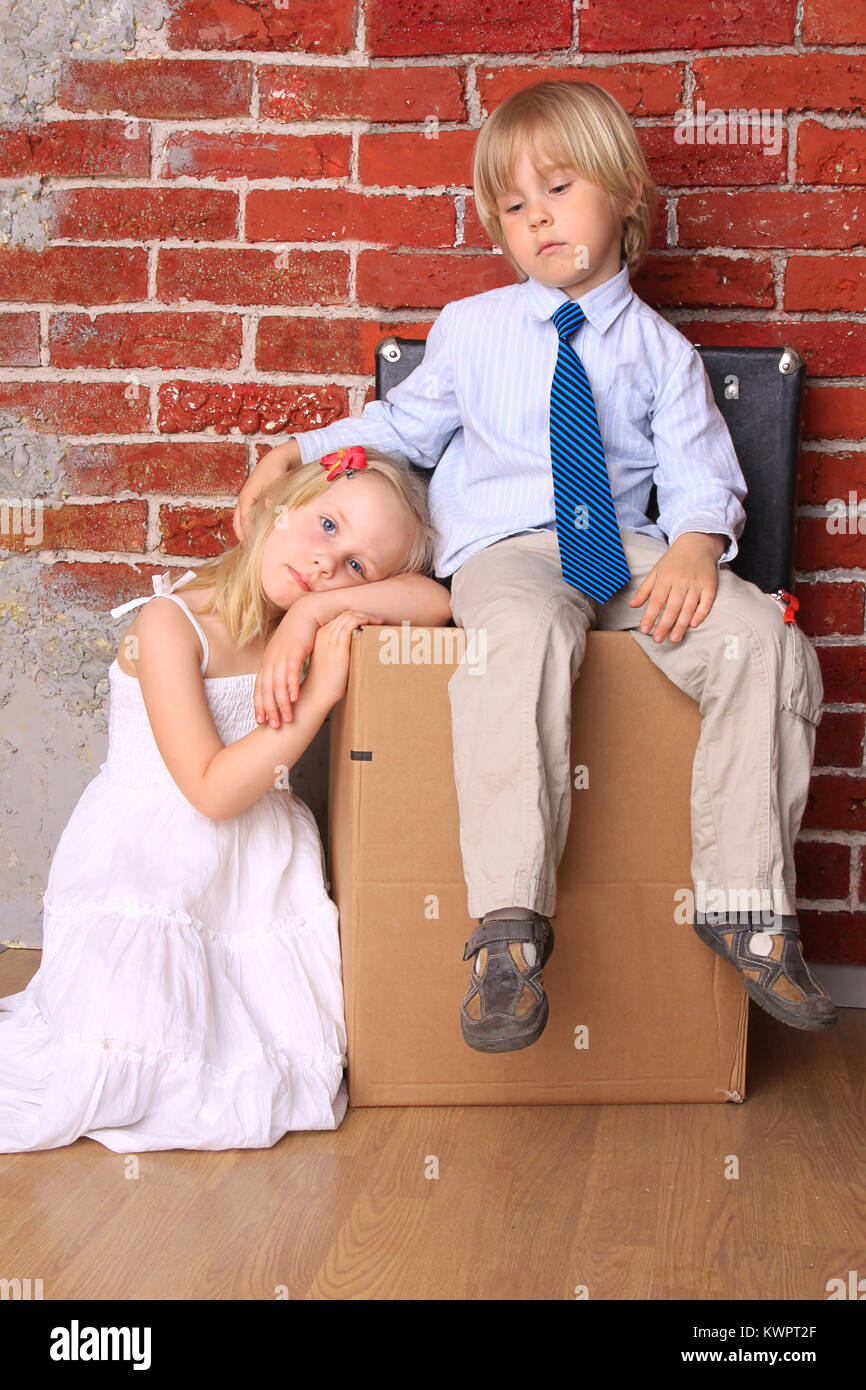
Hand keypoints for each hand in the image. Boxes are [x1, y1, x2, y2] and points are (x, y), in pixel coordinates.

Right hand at [233, 445, 293, 543]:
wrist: (276, 460)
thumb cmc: (276, 470)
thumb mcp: (276, 480)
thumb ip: (272, 496)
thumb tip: (270, 509)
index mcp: (247, 496)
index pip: (244, 520)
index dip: (248, 534)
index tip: (254, 547)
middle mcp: (243, 500)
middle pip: (238, 523)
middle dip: (243, 537)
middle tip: (250, 553)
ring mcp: (246, 501)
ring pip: (239, 521)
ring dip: (243, 534)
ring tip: (250, 548)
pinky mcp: (251, 502)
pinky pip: (244, 518)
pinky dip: (246, 528)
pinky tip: (254, 537)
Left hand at [255, 599, 322, 727]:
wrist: (305, 613)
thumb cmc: (299, 635)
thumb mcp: (287, 653)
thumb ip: (284, 669)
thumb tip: (284, 685)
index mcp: (268, 661)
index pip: (259, 687)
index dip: (259, 705)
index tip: (260, 721)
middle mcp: (271, 660)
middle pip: (266, 689)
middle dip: (269, 709)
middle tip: (273, 726)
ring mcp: (281, 655)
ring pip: (278, 684)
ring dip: (281, 703)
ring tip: (287, 719)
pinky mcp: (294, 651)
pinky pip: (291, 672)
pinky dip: (292, 686)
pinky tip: (295, 699)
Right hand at [300, 611, 383, 712]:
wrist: (318, 692)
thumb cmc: (327, 680)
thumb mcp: (330, 660)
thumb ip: (340, 650)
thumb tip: (359, 648)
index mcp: (321, 635)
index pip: (340, 618)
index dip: (357, 616)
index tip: (370, 620)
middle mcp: (324, 634)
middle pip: (346, 615)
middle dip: (364, 614)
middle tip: (379, 620)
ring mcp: (330, 639)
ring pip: (349, 617)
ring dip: (366, 617)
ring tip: (379, 621)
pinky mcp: (338, 646)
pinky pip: (350, 625)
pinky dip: (362, 620)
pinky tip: (370, 623)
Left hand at [628, 533, 723, 642]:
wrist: (697, 544)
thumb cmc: (674, 560)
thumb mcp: (656, 571)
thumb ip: (644, 590)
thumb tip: (632, 606)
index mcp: (665, 578)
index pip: (656, 601)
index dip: (650, 616)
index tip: (645, 630)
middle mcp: (681, 581)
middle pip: (672, 607)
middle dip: (664, 625)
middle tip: (658, 639)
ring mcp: (696, 584)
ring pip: (688, 607)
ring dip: (681, 624)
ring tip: (674, 638)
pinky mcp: (710, 585)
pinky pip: (706, 602)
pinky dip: (700, 614)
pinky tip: (693, 624)